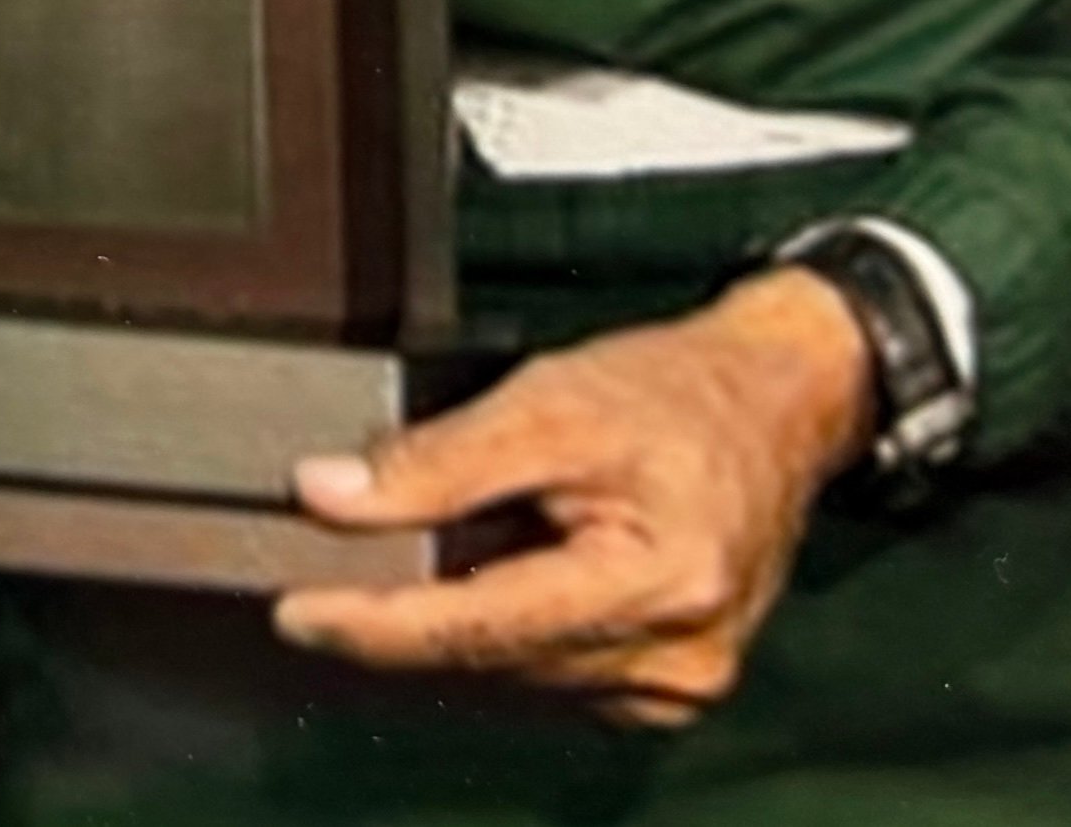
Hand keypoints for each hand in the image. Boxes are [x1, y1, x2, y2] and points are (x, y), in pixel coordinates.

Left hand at [271, 269, 877, 730]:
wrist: (774, 402)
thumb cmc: (677, 393)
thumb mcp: (548, 399)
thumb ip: (436, 458)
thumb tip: (331, 494)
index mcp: (657, 584)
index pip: (479, 628)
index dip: (375, 624)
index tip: (296, 613)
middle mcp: (676, 653)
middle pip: (490, 656)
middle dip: (402, 614)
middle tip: (325, 565)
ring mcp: (678, 676)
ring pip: (514, 669)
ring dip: (454, 618)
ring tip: (432, 545)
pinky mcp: (669, 678)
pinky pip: (550, 667)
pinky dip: (504, 626)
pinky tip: (499, 568)